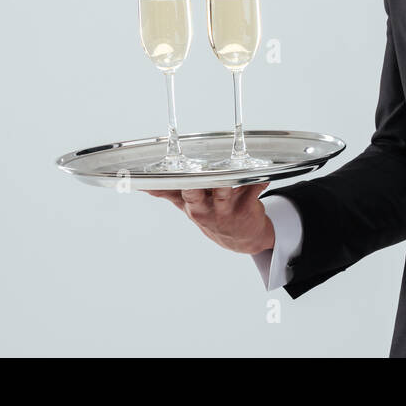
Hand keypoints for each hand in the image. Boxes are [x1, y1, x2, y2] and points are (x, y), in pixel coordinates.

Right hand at [145, 182, 275, 254]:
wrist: (242, 238)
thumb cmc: (213, 215)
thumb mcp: (188, 208)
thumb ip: (168, 193)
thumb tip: (143, 184)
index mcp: (191, 205)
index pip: (175, 192)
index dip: (166, 182)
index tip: (152, 174)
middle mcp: (206, 208)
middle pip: (194, 193)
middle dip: (191, 182)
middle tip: (189, 170)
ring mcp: (227, 208)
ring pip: (224, 191)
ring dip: (225, 180)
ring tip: (227, 167)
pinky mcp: (247, 205)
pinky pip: (254, 188)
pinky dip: (259, 181)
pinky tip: (263, 177)